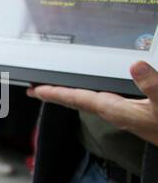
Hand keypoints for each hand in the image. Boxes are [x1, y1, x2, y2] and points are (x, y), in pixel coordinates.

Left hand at [29, 61, 157, 147]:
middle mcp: (118, 114)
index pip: (80, 100)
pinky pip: (108, 104)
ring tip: (58, 90)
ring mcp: (128, 117)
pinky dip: (95, 97)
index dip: (57, 93)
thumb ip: (153, 85)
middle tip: (36, 90)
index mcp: (118, 110)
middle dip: (59, 95)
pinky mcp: (138, 116)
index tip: (36, 90)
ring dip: (75, 96)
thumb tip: (135, 65)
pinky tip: (97, 96)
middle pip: (80, 102)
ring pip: (93, 103)